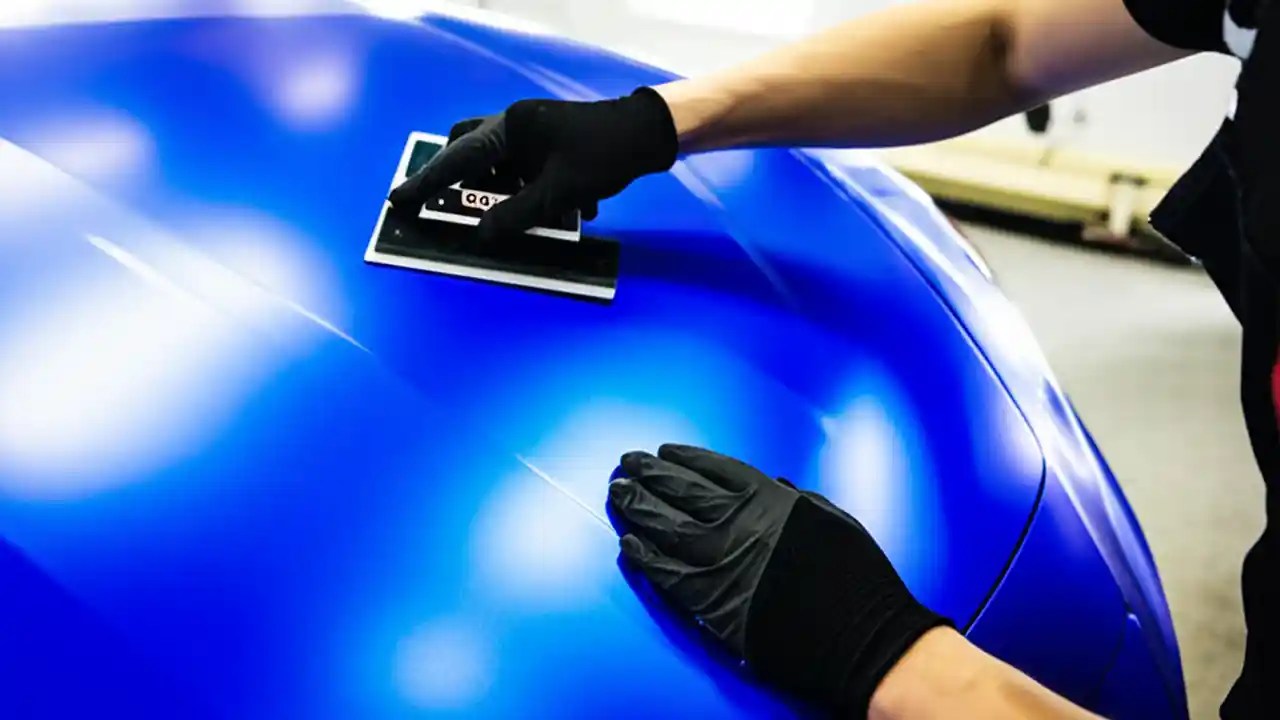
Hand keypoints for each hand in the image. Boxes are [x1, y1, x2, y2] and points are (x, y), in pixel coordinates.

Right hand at [387, 87, 678, 240]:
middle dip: (466, 180)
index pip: (456, 160)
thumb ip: (515, 216)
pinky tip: (574, 210)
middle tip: (460, 205)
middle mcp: (516, 124)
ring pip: (506, 162)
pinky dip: (541, 191)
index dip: (425, 184)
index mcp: (509, 129)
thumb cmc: (602, 158)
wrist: (649, 135)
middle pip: (473, 150)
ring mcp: (536, 131)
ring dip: (513, 192)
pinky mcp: (555, 141)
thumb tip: (483, 234)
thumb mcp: (557, 195)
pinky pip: (532, 168)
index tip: (398, 201)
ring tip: (535, 216)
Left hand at [608, 444, 949, 714]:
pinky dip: (644, 558)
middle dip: (649, 475)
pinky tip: (627, 545)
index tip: (662, 452)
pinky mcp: (710, 603)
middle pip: (680, 492)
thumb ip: (795, 499)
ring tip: (618, 494)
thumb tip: (772, 486)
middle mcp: (738, 524)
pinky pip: (666, 575)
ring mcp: (720, 563)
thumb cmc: (857, 580)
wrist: (861, 639)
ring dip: (637, 508)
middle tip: (625, 465)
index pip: (713, 469)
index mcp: (768, 499)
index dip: (683, 459)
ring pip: (664, 528)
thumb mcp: (831, 519)